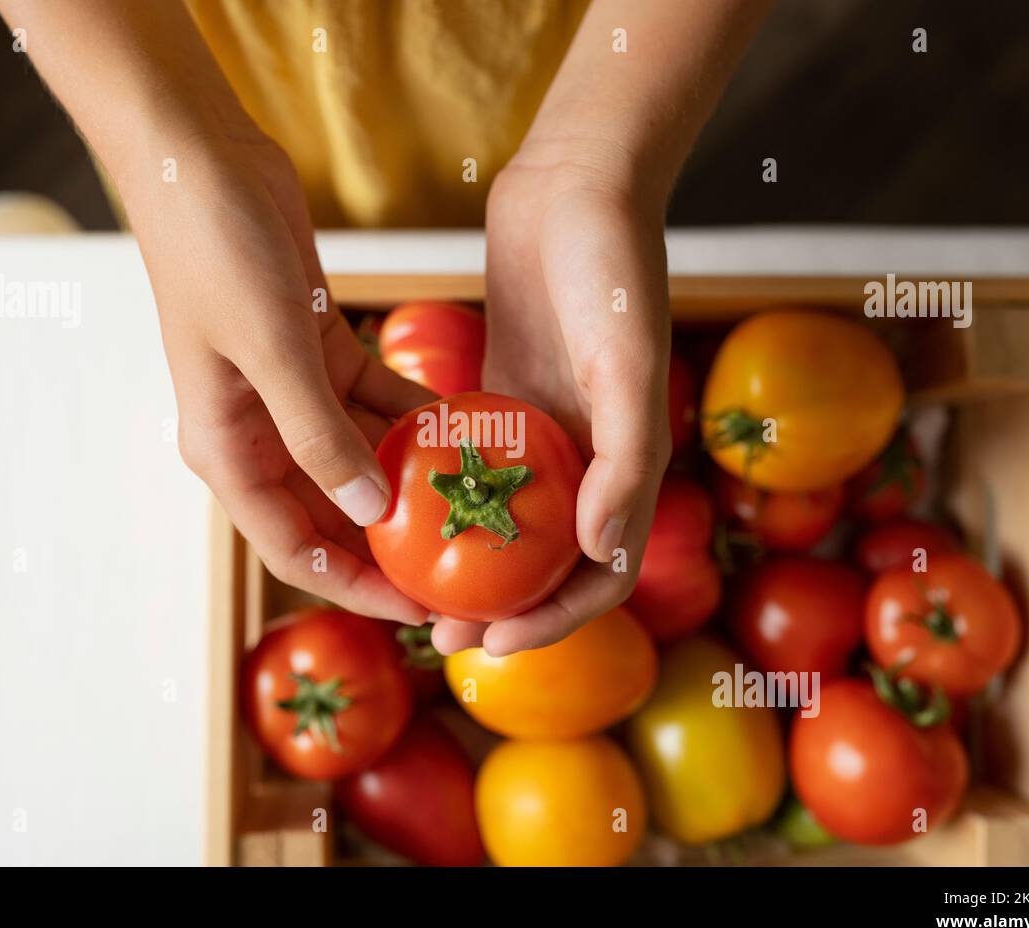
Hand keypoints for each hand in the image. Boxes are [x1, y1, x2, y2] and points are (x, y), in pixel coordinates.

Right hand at [127, 132, 433, 625]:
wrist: (200, 158)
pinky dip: (411, 417)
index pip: (294, 547)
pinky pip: (372, 402)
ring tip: (477, 505)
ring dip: (410, 479)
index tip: (421, 609)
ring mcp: (287, 392)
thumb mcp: (271, 349)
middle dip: (392, 542)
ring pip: (358, 459)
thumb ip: (318, 436)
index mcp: (227, 450)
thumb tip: (369, 511)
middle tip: (463, 564)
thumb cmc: (215, 252)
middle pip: (332, 512)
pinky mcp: (316, 350)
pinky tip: (463, 429)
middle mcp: (256, 432)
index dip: (357, 587)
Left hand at [432, 136, 672, 655]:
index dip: (556, 620)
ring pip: (510, 524)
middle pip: (550, 563)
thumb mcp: (624, 360)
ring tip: (416, 590)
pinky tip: (400, 514)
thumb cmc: (611, 265)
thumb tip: (603, 552)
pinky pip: (478, 467)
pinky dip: (450, 500)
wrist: (578, 185)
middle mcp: (588, 458)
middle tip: (442, 631)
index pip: (601, 572)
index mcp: (629, 462)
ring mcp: (544, 431)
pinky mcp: (504, 399)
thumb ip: (625, 457)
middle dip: (504, 607)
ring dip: (472, 566)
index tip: (494, 641)